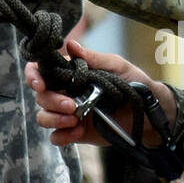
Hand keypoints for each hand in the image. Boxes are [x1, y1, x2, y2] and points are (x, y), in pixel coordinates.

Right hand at [25, 39, 177, 147]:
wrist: (150, 112)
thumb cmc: (134, 82)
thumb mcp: (116, 65)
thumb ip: (92, 58)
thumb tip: (71, 44)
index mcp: (70, 73)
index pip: (40, 71)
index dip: (33, 76)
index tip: (40, 83)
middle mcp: (66, 92)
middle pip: (41, 96)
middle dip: (52, 101)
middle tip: (72, 105)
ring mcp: (69, 114)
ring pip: (43, 117)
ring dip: (54, 118)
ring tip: (75, 119)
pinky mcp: (77, 133)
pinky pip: (57, 137)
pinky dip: (62, 135)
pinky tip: (77, 131)